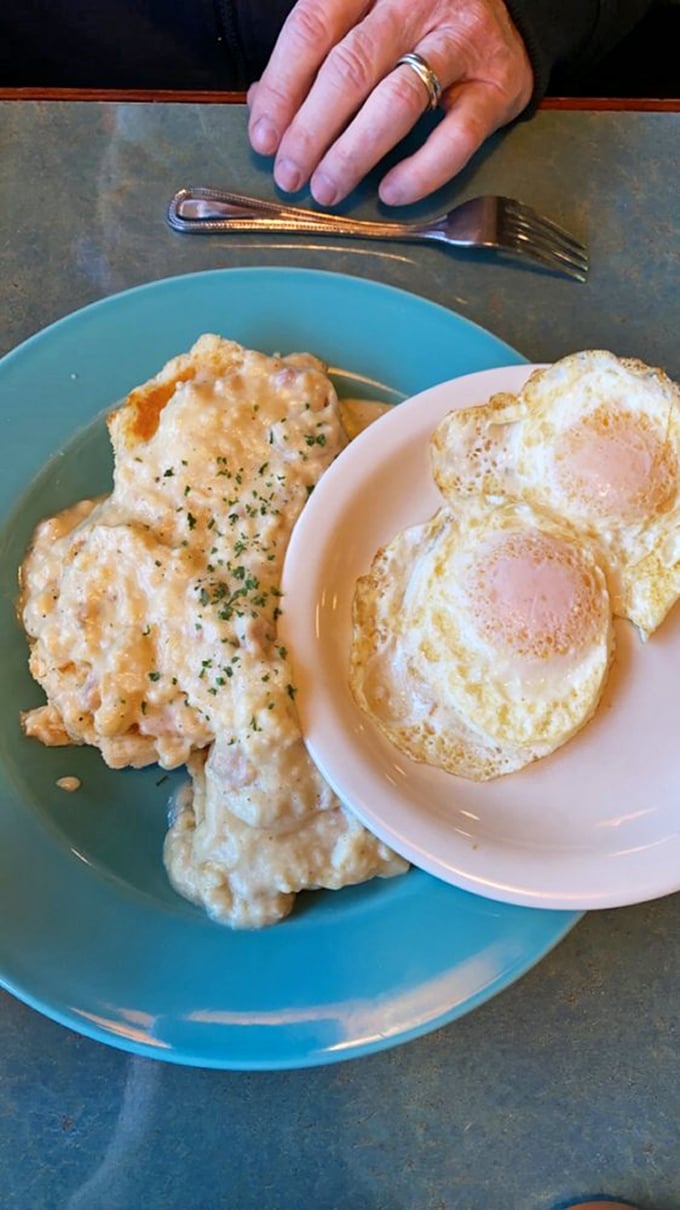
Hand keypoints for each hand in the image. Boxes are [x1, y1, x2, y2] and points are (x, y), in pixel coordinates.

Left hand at [247, 0, 533, 206]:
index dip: (283, 87)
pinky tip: (390, 192)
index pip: (314, 27)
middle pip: (351, 68)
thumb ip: (313, 57)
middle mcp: (416, 1)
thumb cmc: (418, 22)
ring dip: (354, 153)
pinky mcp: (498, 85)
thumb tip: (264, 109)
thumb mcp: (362, 20)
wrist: (508, 15)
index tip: (263, 138)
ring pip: (398, 101)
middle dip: (312, 130)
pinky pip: (458, 135)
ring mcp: (461, 41)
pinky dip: (421, 170)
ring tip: (327, 190)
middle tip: (290, 175)